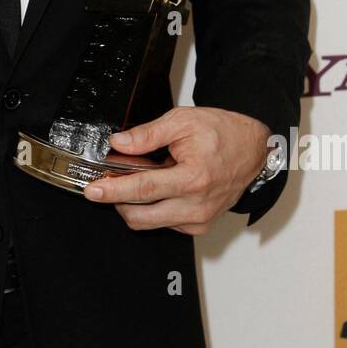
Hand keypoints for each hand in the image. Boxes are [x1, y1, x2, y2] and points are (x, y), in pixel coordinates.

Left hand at [82, 106, 270, 234]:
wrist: (253, 149)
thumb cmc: (223, 133)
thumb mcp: (182, 121)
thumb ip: (147, 134)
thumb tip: (119, 143)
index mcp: (193, 178)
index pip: (143, 189)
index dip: (113, 190)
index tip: (93, 191)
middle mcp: (197, 206)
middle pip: (140, 216)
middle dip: (117, 201)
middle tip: (109, 182)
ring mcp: (199, 219)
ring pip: (149, 223)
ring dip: (134, 205)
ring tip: (139, 179)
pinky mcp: (199, 226)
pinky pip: (164, 224)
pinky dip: (152, 209)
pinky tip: (159, 188)